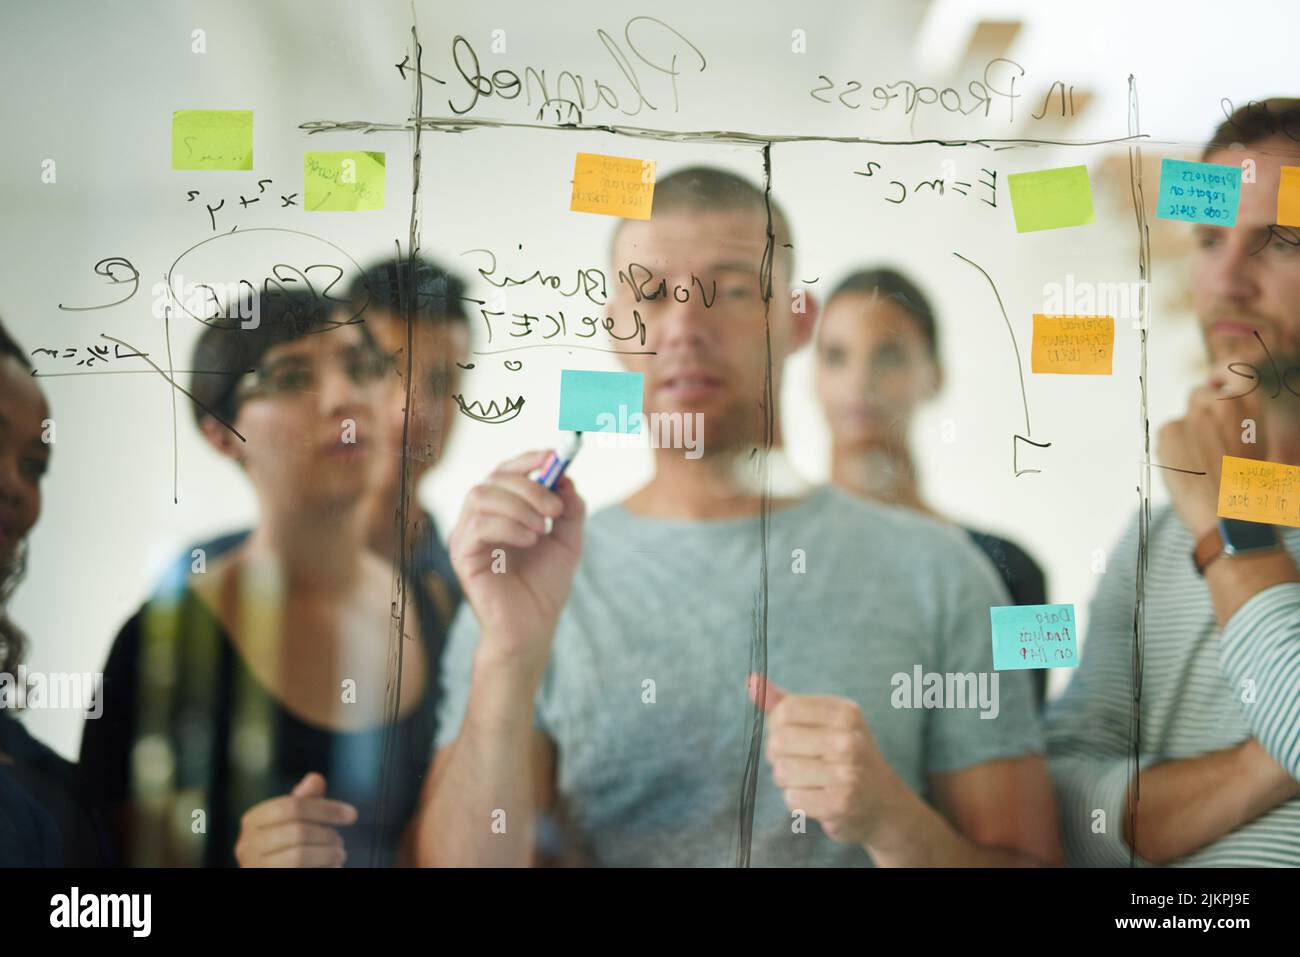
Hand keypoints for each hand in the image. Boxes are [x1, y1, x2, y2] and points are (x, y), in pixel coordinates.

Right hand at [234, 773, 356, 866]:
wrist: (270, 872)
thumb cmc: (283, 846)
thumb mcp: (292, 820)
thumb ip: (304, 800)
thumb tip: (316, 778)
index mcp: (253, 820)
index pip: (292, 806)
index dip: (326, 808)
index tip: (352, 814)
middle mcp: (246, 844)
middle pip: (298, 831)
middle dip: (327, 835)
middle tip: (339, 841)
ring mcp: (254, 866)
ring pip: (299, 855)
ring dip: (327, 854)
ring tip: (338, 854)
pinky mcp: (266, 880)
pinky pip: (299, 872)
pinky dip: (323, 868)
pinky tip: (331, 866)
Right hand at [448, 450, 585, 665]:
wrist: (533, 628)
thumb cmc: (544, 586)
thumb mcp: (568, 541)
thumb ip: (569, 509)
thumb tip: (567, 478)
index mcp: (501, 510)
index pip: (505, 472)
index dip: (527, 460)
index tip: (552, 456)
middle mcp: (478, 518)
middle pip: (493, 479)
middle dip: (529, 486)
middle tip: (554, 508)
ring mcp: (466, 535)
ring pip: (482, 496)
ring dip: (519, 506)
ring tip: (541, 530)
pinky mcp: (462, 555)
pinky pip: (478, 525)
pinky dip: (508, 526)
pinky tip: (529, 541)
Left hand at [749, 674, 899, 845]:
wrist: (881, 800)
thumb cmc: (844, 754)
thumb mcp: (823, 721)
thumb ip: (785, 703)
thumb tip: (751, 681)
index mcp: (845, 713)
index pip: (785, 710)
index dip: (777, 725)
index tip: (790, 734)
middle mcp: (850, 741)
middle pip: (779, 741)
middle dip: (778, 755)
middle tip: (799, 761)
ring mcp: (847, 774)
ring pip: (782, 771)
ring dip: (787, 780)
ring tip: (809, 779)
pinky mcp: (840, 804)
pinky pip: (792, 799)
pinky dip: (798, 800)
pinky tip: (817, 796)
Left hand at [1157, 377, 1262, 538]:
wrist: (1227, 515)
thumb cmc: (1246, 490)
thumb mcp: (1258, 450)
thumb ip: (1239, 423)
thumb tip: (1218, 405)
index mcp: (1253, 409)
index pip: (1238, 371)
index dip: (1223, 372)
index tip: (1215, 379)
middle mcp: (1225, 405)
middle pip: (1199, 393)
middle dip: (1198, 411)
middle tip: (1202, 439)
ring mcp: (1195, 416)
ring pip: (1183, 415)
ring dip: (1187, 432)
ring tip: (1197, 463)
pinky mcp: (1170, 430)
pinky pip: (1168, 432)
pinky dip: (1172, 447)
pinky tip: (1185, 469)